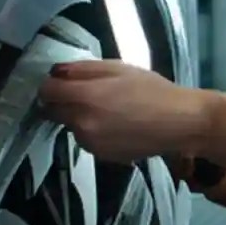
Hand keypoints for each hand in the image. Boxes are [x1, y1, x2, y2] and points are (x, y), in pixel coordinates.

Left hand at [37, 59, 210, 162]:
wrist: (178, 123)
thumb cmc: (152, 89)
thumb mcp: (118, 68)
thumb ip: (83, 69)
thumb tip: (56, 72)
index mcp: (85, 97)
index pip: (47, 91)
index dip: (52, 84)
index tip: (62, 81)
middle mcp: (81, 123)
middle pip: (53, 111)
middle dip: (63, 101)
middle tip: (86, 94)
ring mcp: (90, 143)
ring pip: (70, 126)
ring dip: (78, 117)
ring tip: (108, 110)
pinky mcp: (100, 156)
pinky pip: (86, 139)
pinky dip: (93, 131)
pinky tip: (115, 125)